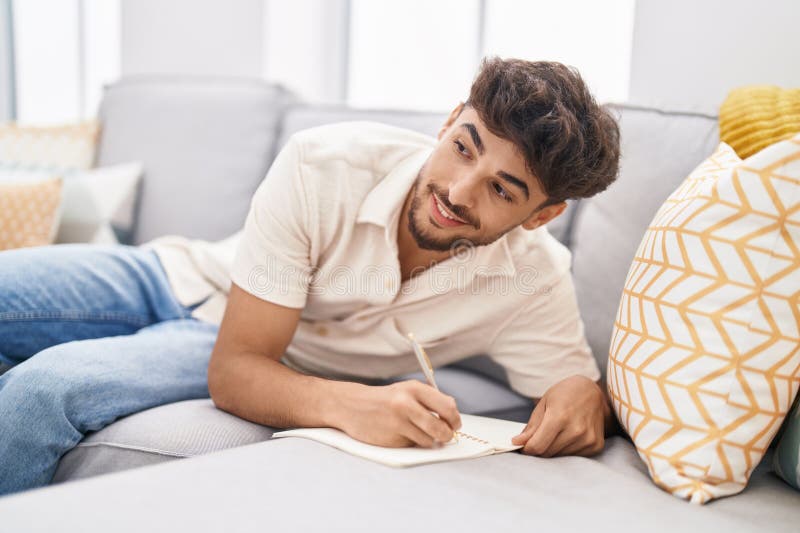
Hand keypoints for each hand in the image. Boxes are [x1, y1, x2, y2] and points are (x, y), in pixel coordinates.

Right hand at [338, 380, 461, 447]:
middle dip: (447, 435)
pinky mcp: (390, 439)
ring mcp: (397, 423)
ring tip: (418, 432)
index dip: (455, 419)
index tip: (455, 424)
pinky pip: (412, 446)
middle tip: (446, 435)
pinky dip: (411, 443)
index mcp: (414, 388)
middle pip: (441, 428)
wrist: (351, 406)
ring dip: (428, 440)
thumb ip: (430, 399)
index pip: (447, 407)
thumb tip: (454, 414)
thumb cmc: (385, 399)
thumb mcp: (407, 390)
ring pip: (428, 440)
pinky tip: (400, 434)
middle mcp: (406, 404)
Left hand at [511, 375, 609, 456]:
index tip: (522, 446)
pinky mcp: (596, 446)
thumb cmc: (565, 394)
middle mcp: (576, 430)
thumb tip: (518, 443)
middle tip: (536, 439)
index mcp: (560, 417)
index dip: (526, 449)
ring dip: (552, 449)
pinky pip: (573, 456)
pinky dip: (565, 450)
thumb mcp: (544, 404)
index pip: (537, 446)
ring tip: (555, 433)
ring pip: (559, 457)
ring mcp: (588, 439)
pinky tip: (567, 436)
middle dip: (538, 449)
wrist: (592, 391)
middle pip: (547, 453)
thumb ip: (531, 427)